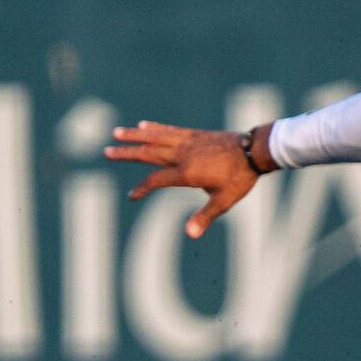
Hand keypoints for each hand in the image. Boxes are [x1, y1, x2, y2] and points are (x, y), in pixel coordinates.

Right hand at [104, 121, 263, 237]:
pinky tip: (144, 125)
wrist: (254, 152)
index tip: (132, 196)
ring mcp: (188, 142)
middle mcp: (183, 155)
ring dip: (135, 136)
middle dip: (126, 153)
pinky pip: (170, 130)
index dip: (142, 188)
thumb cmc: (240, 178)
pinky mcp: (195, 134)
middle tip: (106, 151)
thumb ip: (205, 217)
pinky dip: (156, 128)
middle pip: (148, 153)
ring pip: (156, 137)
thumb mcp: (224, 201)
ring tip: (117, 133)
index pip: (156, 180)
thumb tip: (190, 235)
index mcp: (187, 173)